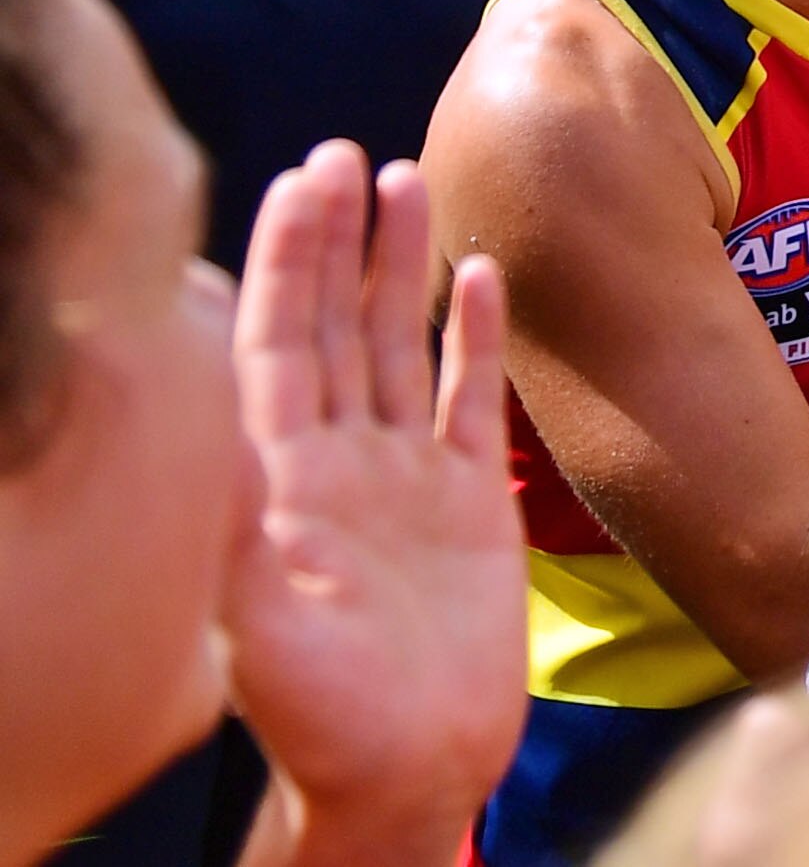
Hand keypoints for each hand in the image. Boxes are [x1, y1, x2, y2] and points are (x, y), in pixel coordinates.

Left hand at [221, 146, 522, 866]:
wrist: (407, 774)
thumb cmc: (321, 716)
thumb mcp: (257, 619)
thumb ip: (241, 522)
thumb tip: (209, 423)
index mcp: (277, 479)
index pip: (271, 341)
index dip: (286, 258)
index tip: (304, 180)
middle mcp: (333, 463)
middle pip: (329, 326)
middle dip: (336, 240)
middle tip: (351, 156)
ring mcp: (399, 479)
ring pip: (394, 345)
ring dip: (398, 267)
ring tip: (407, 184)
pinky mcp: (464, 504)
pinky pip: (466, 400)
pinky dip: (472, 337)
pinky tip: (476, 277)